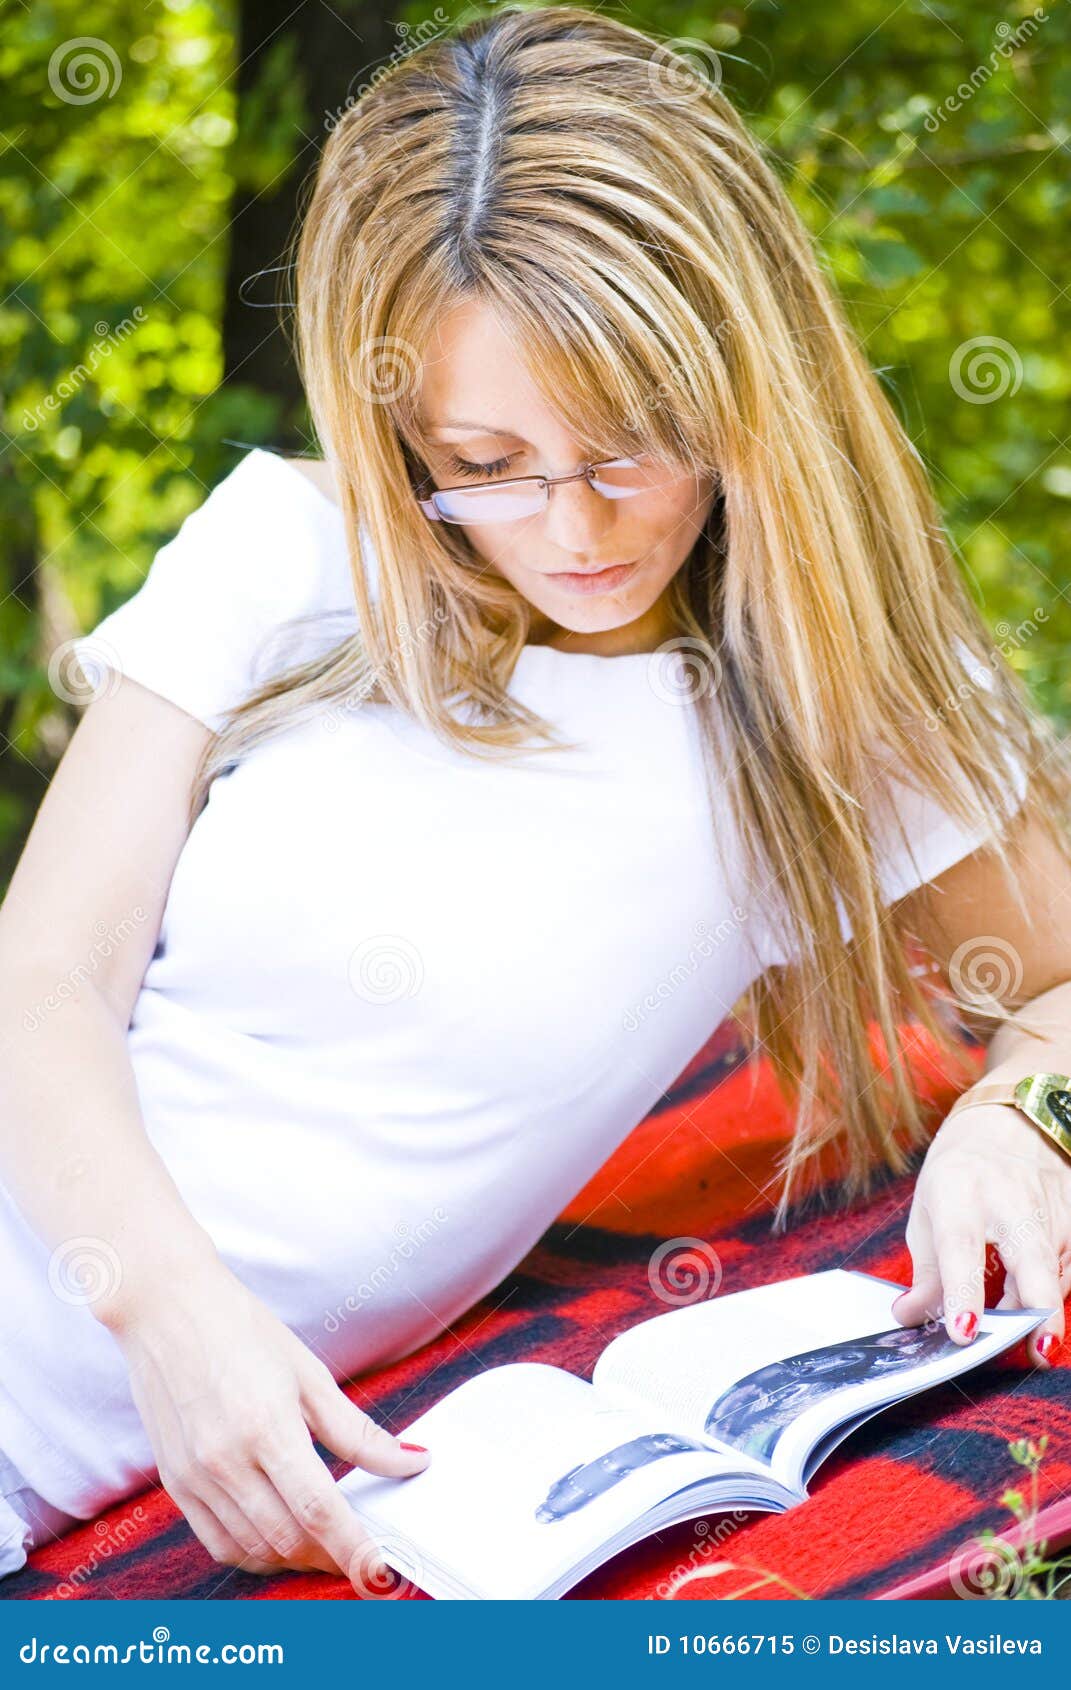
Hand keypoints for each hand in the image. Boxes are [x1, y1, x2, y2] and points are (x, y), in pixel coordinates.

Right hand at [101, 1258, 428, 1586]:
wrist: (166, 1307)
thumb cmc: (241, 1330)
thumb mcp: (309, 1374)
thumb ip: (358, 1431)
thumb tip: (410, 1460)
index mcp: (266, 1426)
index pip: (318, 1510)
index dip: (353, 1549)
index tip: (379, 1575)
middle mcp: (225, 1459)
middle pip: (288, 1537)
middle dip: (330, 1557)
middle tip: (360, 1555)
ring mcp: (194, 1475)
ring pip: (253, 1548)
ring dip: (295, 1559)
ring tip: (325, 1548)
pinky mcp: (174, 1482)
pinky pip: (217, 1541)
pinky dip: (252, 1553)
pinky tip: (278, 1540)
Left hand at [892, 1100, 1070, 1366]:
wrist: (1007, 1123)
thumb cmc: (958, 1174)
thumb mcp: (927, 1213)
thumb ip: (926, 1273)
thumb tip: (912, 1318)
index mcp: (959, 1194)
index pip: (961, 1251)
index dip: (963, 1295)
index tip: (963, 1333)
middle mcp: (1009, 1199)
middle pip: (1033, 1260)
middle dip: (1039, 1309)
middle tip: (1039, 1352)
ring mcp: (1050, 1207)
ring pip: (1055, 1273)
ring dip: (1040, 1308)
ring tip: (1027, 1336)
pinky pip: (1069, 1267)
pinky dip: (1052, 1289)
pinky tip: (1035, 1294)